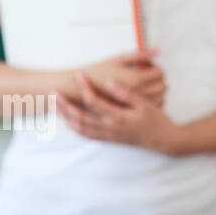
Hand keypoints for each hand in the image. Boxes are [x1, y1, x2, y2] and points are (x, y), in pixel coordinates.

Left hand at [56, 71, 178, 153]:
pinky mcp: (107, 139)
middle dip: (64, 105)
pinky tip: (69, 119)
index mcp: (117, 117)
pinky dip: (74, 127)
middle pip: (79, 117)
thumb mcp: (145, 105)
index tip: (78, 74)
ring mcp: (106, 135)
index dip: (84, 86)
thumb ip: (126, 93)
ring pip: (79, 128)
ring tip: (56, 105)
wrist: (162, 140)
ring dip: (65, 117)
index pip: (94, 100)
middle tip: (53, 93)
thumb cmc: (155, 120)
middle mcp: (108, 128)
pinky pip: (85, 135)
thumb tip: (110, 82)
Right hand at [68, 50, 164, 107]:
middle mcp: (138, 94)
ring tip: (145, 84)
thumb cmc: (99, 71)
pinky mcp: (129, 112)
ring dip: (157, 90)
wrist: (79, 89)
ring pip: (160, 98)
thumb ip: (141, 54)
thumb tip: (159, 49)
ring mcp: (135, 105)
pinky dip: (153, 101)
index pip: (160, 72)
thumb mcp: (119, 58)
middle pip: (163, 86)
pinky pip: (151, 107)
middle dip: (158, 79)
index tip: (147, 65)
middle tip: (148, 74)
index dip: (155, 66)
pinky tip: (143, 95)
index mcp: (136, 79)